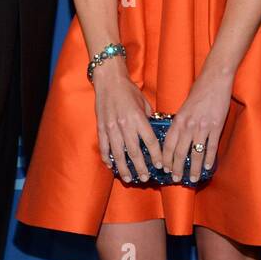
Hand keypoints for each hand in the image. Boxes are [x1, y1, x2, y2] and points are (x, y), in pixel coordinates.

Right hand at [93, 58, 159, 182]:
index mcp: (139, 118)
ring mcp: (111, 128)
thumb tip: (154, 132)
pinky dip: (107, 158)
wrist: (109, 80)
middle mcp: (125, 125)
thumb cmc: (129, 90)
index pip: (150, 142)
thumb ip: (148, 119)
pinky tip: (111, 166)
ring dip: (124, 168)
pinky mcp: (101, 128)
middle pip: (134, 152)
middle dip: (140, 168)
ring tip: (128, 178)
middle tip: (145, 178)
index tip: (159, 166)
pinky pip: (104, 147)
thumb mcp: (144, 103)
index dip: (156, 156)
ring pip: (118, 154)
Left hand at [163, 67, 233, 182]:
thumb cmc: (199, 90)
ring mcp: (203, 127)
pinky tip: (206, 167)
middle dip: (176, 168)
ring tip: (192, 179)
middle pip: (179, 152)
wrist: (215, 79)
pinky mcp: (216, 127)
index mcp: (179, 120)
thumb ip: (180, 122)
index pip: (168, 144)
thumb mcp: (184, 106)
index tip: (164, 169)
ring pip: (195, 153)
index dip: (165, 159)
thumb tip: (177, 138)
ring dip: (192, 169)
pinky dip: (208, 159)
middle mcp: (189, 125)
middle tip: (176, 179)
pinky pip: (211, 147)